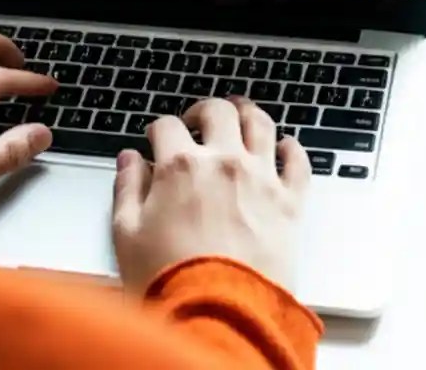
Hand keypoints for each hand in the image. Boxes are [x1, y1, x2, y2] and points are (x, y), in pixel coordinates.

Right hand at [112, 98, 310, 294]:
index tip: (157, 139)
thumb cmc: (171, 280)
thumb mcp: (127, 235)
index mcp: (180, 166)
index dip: (158, 129)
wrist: (221, 314)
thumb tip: (129, 161)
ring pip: (261, 124)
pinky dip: (291, 147)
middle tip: (198, 119)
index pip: (167, 126)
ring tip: (241, 113)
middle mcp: (224, 162)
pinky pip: (298, 161)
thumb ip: (127, 189)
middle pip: (218, 112)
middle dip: (204, 110)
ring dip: (249, 113)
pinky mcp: (290, 202)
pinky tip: (284, 146)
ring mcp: (261, 178)